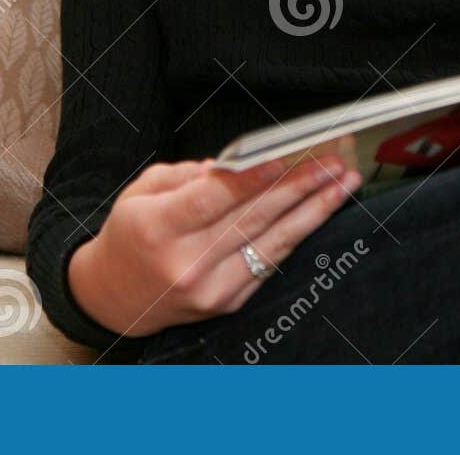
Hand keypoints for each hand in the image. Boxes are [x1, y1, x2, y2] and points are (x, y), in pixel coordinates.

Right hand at [68, 146, 361, 337]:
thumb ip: (190, 175)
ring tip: (345, 182)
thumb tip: (241, 164)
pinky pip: (271, 262)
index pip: (213, 199)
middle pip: (253, 219)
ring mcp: (211, 289)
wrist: (114, 296)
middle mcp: (186, 264)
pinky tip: (321, 210)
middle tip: (334, 161)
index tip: (287, 155)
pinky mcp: (229, 303)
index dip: (253, 178)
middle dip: (300, 186)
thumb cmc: (132, 232)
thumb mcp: (143, 191)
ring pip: (274, 243)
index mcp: (157, 229)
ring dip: (315, 210)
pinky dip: (299, 234)